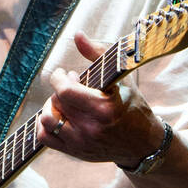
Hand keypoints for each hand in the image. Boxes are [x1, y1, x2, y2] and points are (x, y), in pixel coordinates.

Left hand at [35, 30, 163, 166]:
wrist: (142, 143)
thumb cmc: (131, 105)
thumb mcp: (120, 78)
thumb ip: (97, 54)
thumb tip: (77, 35)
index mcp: (104, 108)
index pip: (65, 90)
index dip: (58, 78)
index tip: (63, 73)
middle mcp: (91, 128)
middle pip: (56, 102)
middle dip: (60, 89)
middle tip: (72, 85)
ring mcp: (82, 143)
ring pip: (47, 119)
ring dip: (50, 106)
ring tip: (63, 101)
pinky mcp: (75, 152)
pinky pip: (45, 138)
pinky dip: (44, 125)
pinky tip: (57, 115)